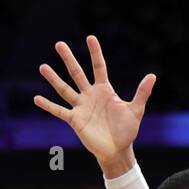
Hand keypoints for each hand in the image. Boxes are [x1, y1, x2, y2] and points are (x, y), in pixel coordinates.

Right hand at [33, 35, 154, 174]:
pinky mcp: (75, 120)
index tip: (90, 38)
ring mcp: (81, 107)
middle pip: (77, 73)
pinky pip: (59, 111)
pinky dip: (48, 105)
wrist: (117, 150)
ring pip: (64, 89)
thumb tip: (152, 75)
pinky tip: (37, 98)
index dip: (95, 53)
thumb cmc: (127, 131)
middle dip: (68, 58)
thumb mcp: (135, 110)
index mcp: (104, 90)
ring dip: (53, 78)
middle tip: (59, 44)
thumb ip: (142, 92)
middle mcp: (90, 96)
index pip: (98, 67)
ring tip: (42, 66)